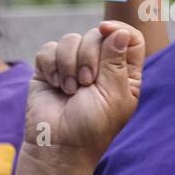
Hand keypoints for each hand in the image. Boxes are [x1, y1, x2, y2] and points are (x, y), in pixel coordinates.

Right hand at [23, 21, 143, 174]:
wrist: (57, 145)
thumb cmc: (91, 127)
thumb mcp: (113, 95)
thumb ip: (116, 61)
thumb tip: (118, 31)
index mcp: (123, 72)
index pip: (127, 37)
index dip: (117, 29)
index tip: (105, 30)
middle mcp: (98, 65)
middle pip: (97, 34)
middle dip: (89, 56)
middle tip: (86, 83)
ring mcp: (72, 65)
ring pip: (70, 39)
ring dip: (69, 64)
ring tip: (70, 89)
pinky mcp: (48, 69)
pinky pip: (48, 49)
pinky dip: (51, 66)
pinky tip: (55, 85)